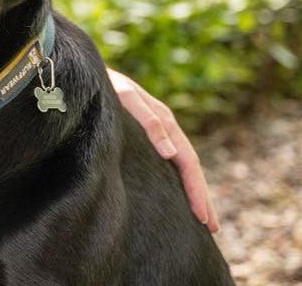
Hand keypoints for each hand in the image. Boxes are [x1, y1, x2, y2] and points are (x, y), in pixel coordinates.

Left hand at [108, 68, 218, 231]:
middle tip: (213, 228)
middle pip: (190, 167)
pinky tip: (176, 195)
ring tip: (202, 219)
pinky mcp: (144, 136)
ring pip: (181, 166)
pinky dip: (177, 181)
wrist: (88, 73)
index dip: (197, 190)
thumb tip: (171, 153)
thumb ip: (149, 121)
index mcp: (165, 121)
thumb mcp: (125, 97)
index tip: (203, 218)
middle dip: (203, 197)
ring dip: (193, 191)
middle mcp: (166, 128)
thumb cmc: (105, 84)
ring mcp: (156, 132)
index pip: (188, 162)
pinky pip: (167, 163)